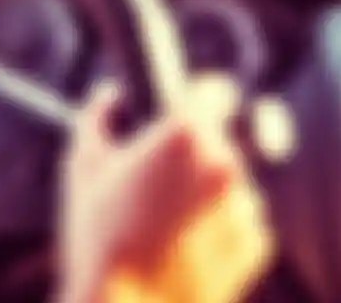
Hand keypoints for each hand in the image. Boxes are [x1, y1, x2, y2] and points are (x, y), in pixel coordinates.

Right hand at [58, 77, 271, 302]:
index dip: (200, 96)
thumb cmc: (97, 240)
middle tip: (159, 184)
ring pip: (232, 185)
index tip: (189, 107)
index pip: (216, 90)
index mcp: (187, 135)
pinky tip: (186, 250)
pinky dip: (221, 232)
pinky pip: (242, 225)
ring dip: (209, 195)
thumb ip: (98, 115)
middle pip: (220, 142)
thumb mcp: (82, 167)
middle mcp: (226, 163)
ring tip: (168, 226)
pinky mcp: (257, 243)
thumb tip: (110, 94)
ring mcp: (246, 205)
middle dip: (195, 156)